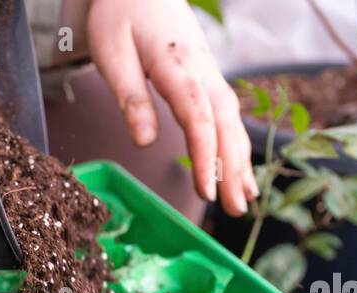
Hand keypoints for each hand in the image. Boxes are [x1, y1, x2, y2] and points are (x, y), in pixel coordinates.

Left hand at [82, 0, 257, 215]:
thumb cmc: (120, 14)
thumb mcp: (112, 54)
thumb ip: (130, 97)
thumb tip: (143, 142)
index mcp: (176, 65)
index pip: (198, 117)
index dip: (205, 156)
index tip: (206, 191)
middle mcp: (202, 69)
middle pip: (224, 123)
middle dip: (231, 168)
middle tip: (235, 209)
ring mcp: (209, 71)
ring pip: (232, 119)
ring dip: (240, 161)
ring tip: (244, 200)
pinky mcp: (208, 76)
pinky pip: (228, 113)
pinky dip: (237, 143)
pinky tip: (240, 170)